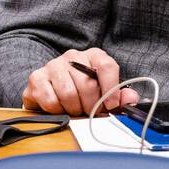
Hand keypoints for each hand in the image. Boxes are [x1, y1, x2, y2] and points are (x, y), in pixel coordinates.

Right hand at [22, 48, 139, 114]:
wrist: (51, 90)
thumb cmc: (82, 91)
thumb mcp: (104, 92)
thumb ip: (120, 96)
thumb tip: (131, 100)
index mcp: (94, 55)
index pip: (107, 66)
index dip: (111, 90)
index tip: (111, 106)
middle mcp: (73, 56)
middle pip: (87, 85)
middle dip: (92, 106)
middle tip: (91, 113)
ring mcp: (53, 65)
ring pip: (68, 94)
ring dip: (74, 109)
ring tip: (75, 110)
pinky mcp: (36, 78)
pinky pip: (50, 101)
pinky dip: (57, 110)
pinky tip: (59, 107)